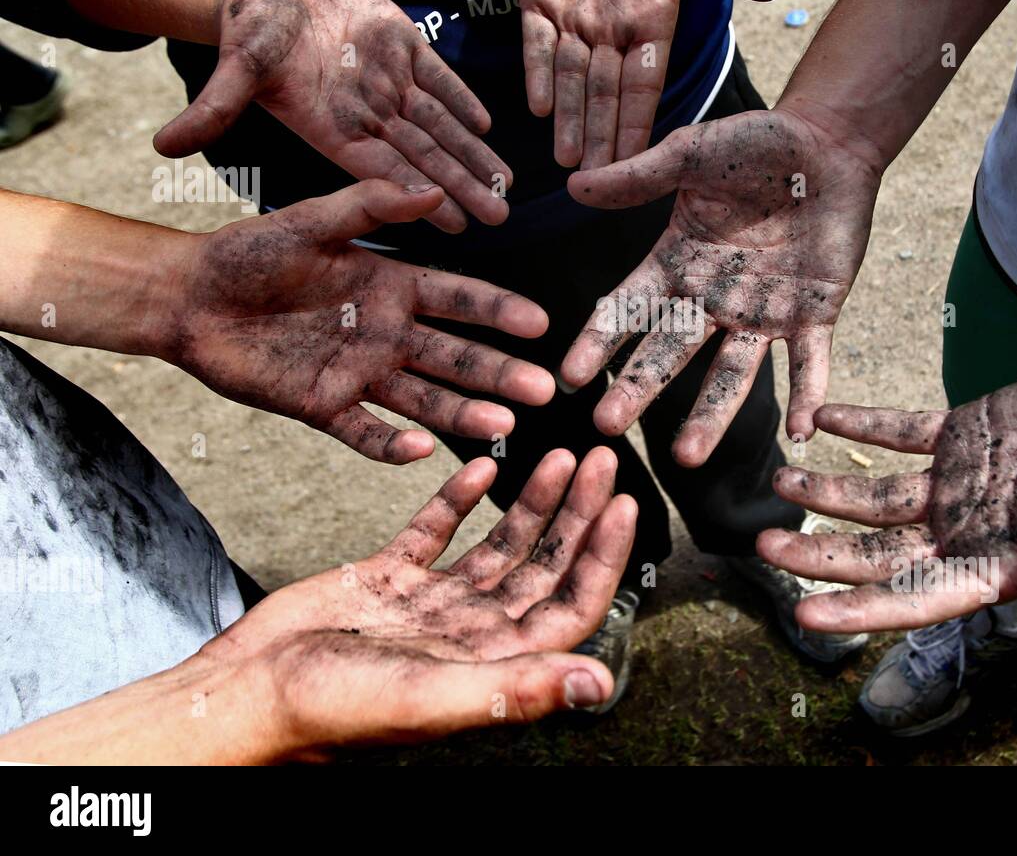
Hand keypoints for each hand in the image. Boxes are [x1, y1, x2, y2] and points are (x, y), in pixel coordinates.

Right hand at [154, 0, 510, 232]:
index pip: (385, 172)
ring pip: (440, 126)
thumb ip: (216, 108)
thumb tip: (164, 146)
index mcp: (335, 129)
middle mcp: (368, 115)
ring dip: (473, 153)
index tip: (453, 223)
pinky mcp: (403, 48)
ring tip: (506, 183)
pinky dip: (463, 99)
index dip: (420, 197)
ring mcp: (389, 84)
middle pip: (424, 158)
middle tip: (500, 218)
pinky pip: (439, 80)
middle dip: (463, 187)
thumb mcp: (236, 66)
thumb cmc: (250, 29)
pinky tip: (488, 125)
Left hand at [166, 180, 554, 462]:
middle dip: (500, 374)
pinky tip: (423, 451)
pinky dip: (393, 445)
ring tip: (505, 427)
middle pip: (456, 358)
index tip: (540, 324)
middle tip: (545, 390)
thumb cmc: (249, 253)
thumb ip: (371, 205)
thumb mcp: (310, 219)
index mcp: (392, 286)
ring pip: (425, 400)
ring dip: (465, 414)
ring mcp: (359, 374)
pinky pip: (366, 433)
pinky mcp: (325, 407)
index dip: (499, 312)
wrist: (189, 298)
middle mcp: (387, 334)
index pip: (459, 300)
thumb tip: (434, 190)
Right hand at [215, 447, 635, 757]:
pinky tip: (480, 465)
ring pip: (498, 545)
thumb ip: (517, 687)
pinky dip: (458, 500)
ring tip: (560, 455)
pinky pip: (436, 532)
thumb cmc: (332, 709)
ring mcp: (430, 604)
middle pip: (542, 566)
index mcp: (491, 662)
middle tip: (601, 458)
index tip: (623, 502)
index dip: (601, 556)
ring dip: (531, 501)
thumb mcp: (431, 697)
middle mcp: (470, 632)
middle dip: (577, 514)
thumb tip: (598, 685)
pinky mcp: (387, 578)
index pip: (570, 605)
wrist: (246, 691)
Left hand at [519, 0, 780, 168]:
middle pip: (607, 93)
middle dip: (603, 137)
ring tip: (568, 163)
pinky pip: (536, 44)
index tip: (640, 160)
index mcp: (652, 18)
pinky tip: (538, 108)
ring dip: (570, 120)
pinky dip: (537, 74)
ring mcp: (575, 17)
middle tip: (600, 183)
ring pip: (572, 79)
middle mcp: (614, 28)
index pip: (646, 81)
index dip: (640, 121)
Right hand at [562, 106, 880, 466]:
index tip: (570, 376)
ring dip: (712, 415)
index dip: (599, 341)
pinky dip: (808, 395)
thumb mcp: (692, 154)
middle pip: (670, 352)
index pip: (628, 309)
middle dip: (640, 388)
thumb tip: (574, 184)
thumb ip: (639, 176)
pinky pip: (809, 362)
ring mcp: (762, 314)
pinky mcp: (813, 315)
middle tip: (609, 425)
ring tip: (689, 456)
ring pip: (733, 374)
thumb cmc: (757, 144)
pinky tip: (803, 431)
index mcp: (677, 263)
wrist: (829, 143)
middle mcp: (713, 299)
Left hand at [756, 362, 1016, 685]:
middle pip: (877, 551)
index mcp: (992, 567)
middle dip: (822, 552)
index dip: (857, 610)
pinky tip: (821, 416)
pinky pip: (901, 432)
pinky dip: (863, 423)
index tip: (801, 614)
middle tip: (764, 546)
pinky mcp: (961, 435)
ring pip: (878, 494)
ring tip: (781, 478)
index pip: (911, 600)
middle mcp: (964, 532)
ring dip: (829, 488)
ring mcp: (958, 483)